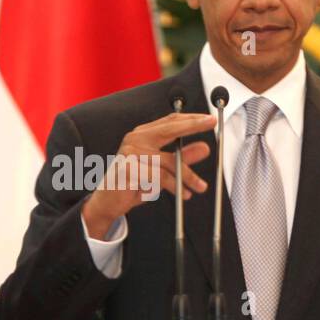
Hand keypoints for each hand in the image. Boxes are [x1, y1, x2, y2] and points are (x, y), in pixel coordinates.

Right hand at [81, 112, 216, 238]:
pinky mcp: (129, 169)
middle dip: (193, 125)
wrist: (108, 201)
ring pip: (169, 161)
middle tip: (211, 123)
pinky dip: (175, 187)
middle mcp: (136, 139)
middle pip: (169, 128)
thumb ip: (182, 157)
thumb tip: (204, 148)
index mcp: (143, 135)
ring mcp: (131, 153)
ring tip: (200, 186)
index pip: (169, 121)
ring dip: (188, 176)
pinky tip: (184, 194)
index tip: (210, 118)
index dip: (190, 118)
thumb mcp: (163, 169)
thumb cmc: (134, 182)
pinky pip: (160, 177)